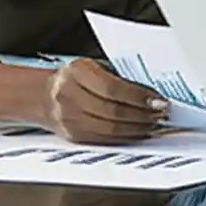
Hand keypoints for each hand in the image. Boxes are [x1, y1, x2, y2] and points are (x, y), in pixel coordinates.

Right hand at [40, 60, 167, 143]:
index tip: (159, 100)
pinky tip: (140, 132)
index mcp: (77, 73)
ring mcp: (68, 119)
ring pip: (110, 129)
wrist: (42, 95)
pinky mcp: (73, 136)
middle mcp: (68, 96)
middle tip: (163, 113)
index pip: (113, 88)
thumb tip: (152, 91)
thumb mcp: (94, 66)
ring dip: (138, 128)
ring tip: (156, 123)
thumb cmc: (75, 78)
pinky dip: (126, 137)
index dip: (139, 96)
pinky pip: (104, 139)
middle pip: (113, 111)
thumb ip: (118, 76)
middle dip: (143, 114)